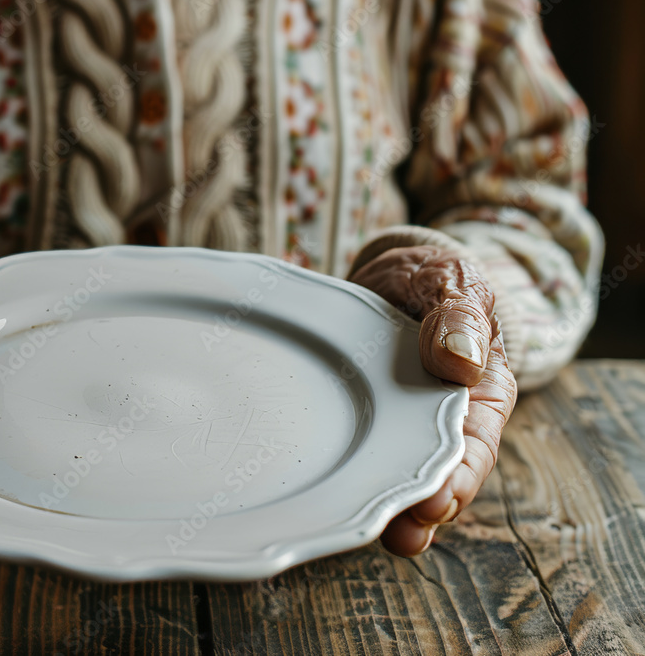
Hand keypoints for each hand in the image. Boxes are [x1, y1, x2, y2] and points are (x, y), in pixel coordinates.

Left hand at [349, 246, 517, 555]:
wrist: (392, 273)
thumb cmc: (433, 280)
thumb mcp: (455, 284)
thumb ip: (459, 316)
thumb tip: (462, 360)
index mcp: (478, 393)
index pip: (474, 446)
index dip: (459, 479)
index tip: (438, 501)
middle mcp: (438, 418)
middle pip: (432, 472)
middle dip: (419, 506)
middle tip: (402, 529)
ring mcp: (393, 421)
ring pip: (390, 470)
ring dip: (381, 503)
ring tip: (364, 529)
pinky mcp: (356, 417)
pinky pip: (350, 449)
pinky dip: (341, 472)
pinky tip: (324, 497)